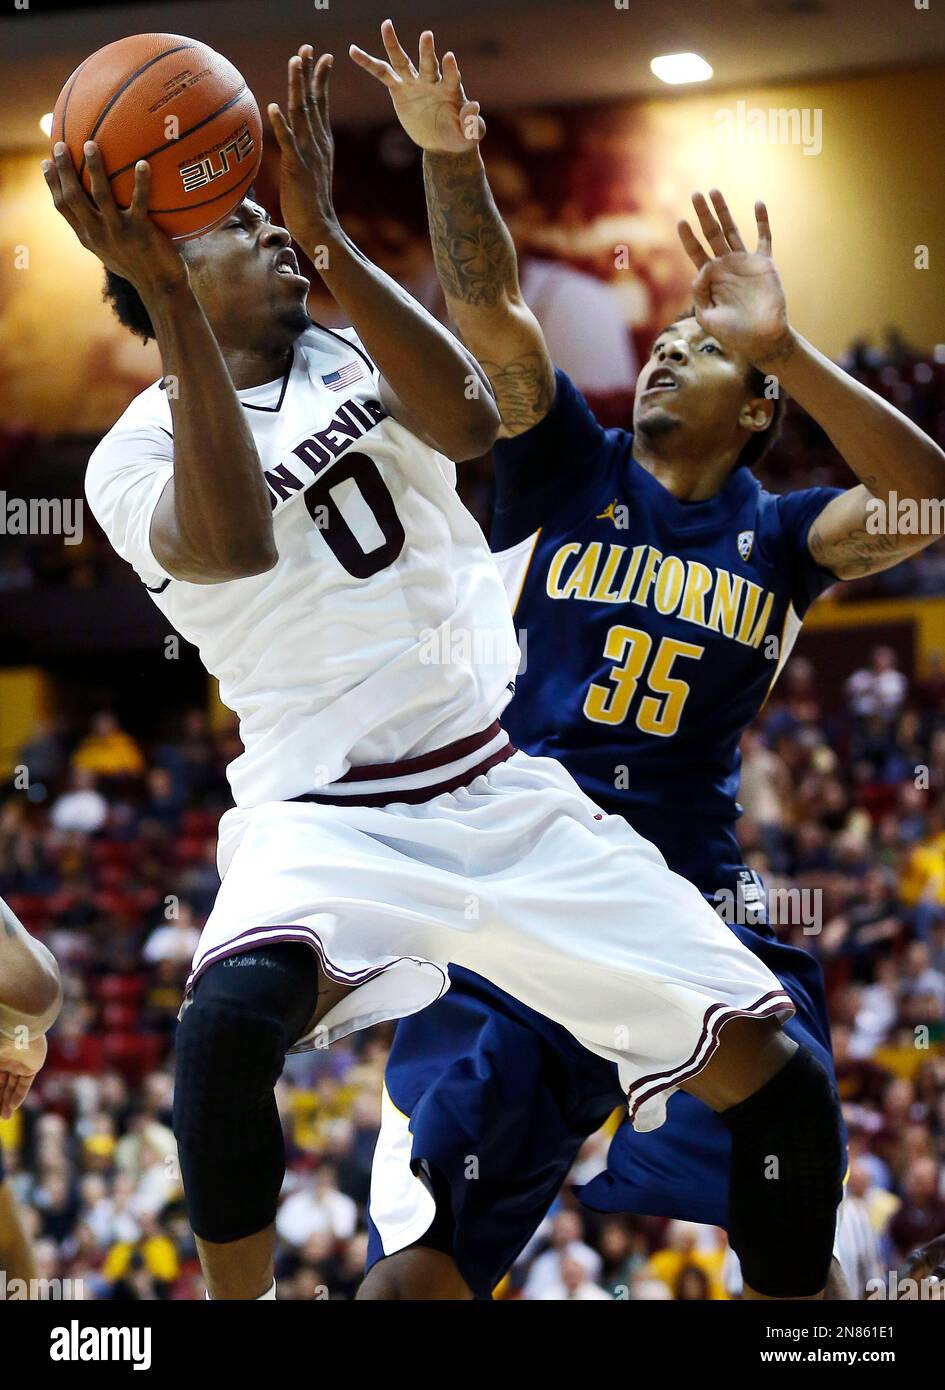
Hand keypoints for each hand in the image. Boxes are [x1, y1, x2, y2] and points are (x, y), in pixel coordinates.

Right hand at [0, 1031, 45, 1119]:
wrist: (21, 1027)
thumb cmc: (1, 1040)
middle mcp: (7, 1061)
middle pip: (3, 1086)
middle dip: (0, 1101)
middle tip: (0, 1117)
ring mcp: (20, 1064)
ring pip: (13, 1087)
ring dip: (9, 1102)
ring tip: (5, 1118)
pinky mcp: (33, 1066)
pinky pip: (25, 1084)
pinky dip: (19, 1095)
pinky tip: (13, 1107)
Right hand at [43, 142, 187, 297]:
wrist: (161, 290)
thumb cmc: (140, 266)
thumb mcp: (113, 251)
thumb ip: (102, 230)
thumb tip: (98, 208)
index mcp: (89, 237)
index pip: (63, 207)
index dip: (52, 184)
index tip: (45, 162)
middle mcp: (99, 234)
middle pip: (73, 197)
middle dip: (64, 170)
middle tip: (60, 145)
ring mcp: (119, 233)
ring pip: (100, 195)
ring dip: (95, 168)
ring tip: (91, 145)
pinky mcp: (141, 232)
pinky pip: (140, 202)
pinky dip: (141, 182)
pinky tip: (143, 163)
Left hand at [268, 47, 337, 247]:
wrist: (319, 228)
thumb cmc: (311, 206)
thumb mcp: (309, 172)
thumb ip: (304, 153)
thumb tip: (296, 144)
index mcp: (322, 143)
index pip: (321, 105)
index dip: (320, 79)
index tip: (322, 57)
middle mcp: (318, 143)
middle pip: (313, 101)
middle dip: (310, 72)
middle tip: (307, 47)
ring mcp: (308, 154)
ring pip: (302, 113)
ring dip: (297, 86)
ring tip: (294, 62)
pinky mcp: (297, 167)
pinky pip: (288, 142)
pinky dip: (281, 124)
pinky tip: (274, 107)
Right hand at [350, 21, 483, 155]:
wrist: (443, 142)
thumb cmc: (460, 136)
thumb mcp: (469, 134)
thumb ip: (473, 122)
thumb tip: (475, 106)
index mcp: (451, 90)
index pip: (451, 76)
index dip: (450, 68)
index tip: (449, 57)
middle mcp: (432, 81)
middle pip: (428, 63)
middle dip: (427, 51)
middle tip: (427, 35)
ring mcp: (414, 83)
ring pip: (403, 61)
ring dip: (394, 44)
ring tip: (386, 25)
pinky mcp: (399, 89)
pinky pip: (382, 74)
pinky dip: (368, 63)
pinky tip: (353, 51)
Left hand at [678, 190, 791, 364]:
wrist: (761, 340)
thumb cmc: (732, 334)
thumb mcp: (707, 317)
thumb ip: (699, 295)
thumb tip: (700, 271)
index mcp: (710, 278)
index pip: (696, 252)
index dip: (688, 237)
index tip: (680, 221)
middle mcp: (726, 266)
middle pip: (712, 233)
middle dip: (704, 214)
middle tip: (695, 193)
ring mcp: (745, 263)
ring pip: (732, 230)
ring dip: (723, 211)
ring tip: (714, 191)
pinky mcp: (764, 264)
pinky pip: (764, 238)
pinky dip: (762, 221)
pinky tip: (758, 203)